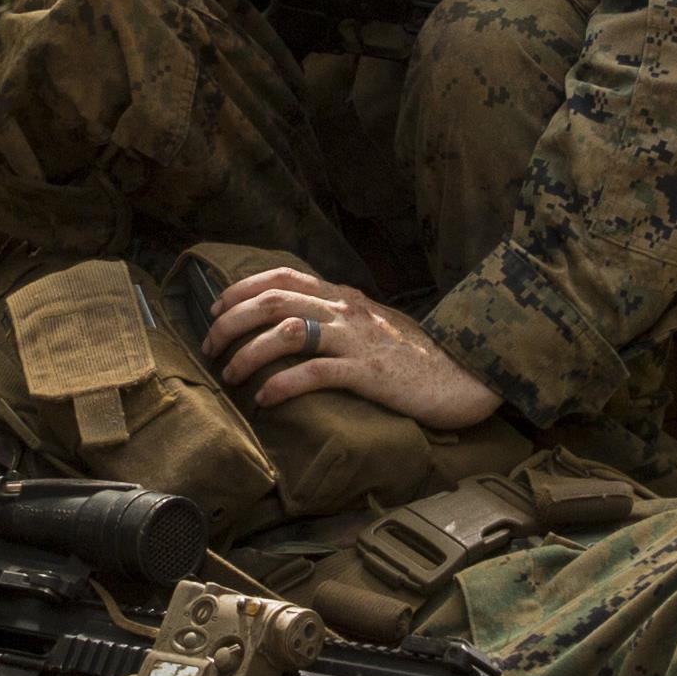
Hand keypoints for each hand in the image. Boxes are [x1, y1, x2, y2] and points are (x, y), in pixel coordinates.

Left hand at [202, 268, 502, 429]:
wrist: (467, 376)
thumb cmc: (417, 358)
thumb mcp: (374, 326)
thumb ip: (338, 319)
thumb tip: (296, 324)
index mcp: (345, 296)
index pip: (283, 276)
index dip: (241, 289)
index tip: (215, 309)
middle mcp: (346, 310)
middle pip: (272, 301)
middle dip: (230, 322)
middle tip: (210, 348)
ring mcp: (357, 340)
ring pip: (286, 332)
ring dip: (248, 354)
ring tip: (231, 376)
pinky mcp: (368, 373)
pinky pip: (314, 373)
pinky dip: (282, 385)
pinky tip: (265, 399)